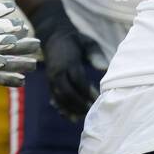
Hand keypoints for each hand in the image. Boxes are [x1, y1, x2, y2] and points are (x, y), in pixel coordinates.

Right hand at [31, 0, 99, 121]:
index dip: (87, 91)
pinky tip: (69, 116)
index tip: (97, 99)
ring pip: (59, 98)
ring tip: (82, 117)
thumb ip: (96, 55)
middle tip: (91, 111)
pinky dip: (61, 108)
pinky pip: (54, 97)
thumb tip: (104, 68)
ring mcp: (51, 79)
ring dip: (70, 109)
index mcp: (68, 62)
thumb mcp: (88, 43)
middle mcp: (57, 72)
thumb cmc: (76, 40)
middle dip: (79, 104)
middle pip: (67, 92)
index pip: (78, 80)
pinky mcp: (49, 83)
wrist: (53, 36)